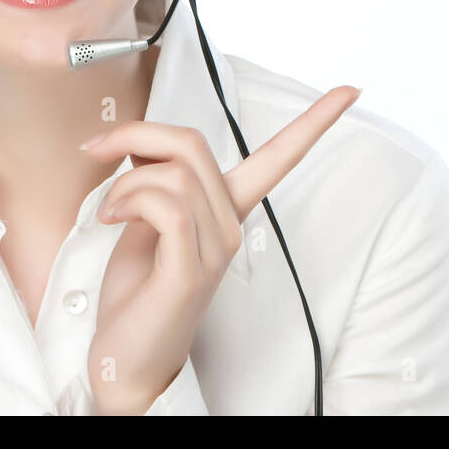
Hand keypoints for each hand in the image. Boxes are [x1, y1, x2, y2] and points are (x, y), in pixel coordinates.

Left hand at [78, 84, 362, 413]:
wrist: (126, 358)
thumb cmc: (138, 292)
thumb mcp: (145, 219)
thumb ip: (154, 177)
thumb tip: (141, 140)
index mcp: (226, 210)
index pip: (279, 159)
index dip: (315, 122)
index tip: (349, 91)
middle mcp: (231, 226)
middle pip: (193, 143)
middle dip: (139, 133)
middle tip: (99, 149)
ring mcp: (217, 248)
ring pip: (175, 174)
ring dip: (125, 180)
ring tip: (109, 208)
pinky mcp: (193, 270)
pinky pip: (169, 206)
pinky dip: (129, 199)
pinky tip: (113, 219)